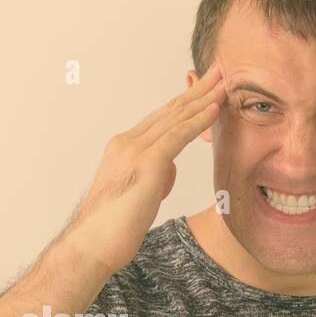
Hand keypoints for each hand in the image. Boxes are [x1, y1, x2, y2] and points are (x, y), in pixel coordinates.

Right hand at [61, 64, 225, 277]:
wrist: (91, 245)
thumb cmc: (111, 228)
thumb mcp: (136, 194)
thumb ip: (151, 176)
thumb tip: (165, 172)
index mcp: (122, 148)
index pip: (159, 120)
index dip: (183, 102)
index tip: (203, 89)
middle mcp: (126, 143)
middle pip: (169, 111)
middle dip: (196, 90)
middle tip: (218, 71)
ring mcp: (135, 151)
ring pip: (176, 118)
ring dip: (203, 98)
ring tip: (224, 82)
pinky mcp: (146, 164)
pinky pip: (178, 135)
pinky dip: (198, 119)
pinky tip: (215, 108)